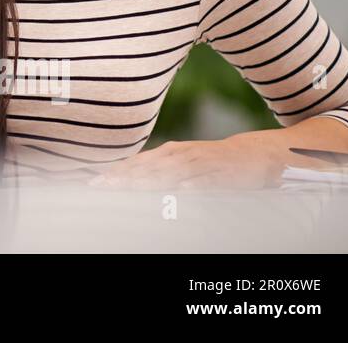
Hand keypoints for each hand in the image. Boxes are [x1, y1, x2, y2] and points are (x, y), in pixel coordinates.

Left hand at [86, 134, 289, 190]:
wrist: (253, 154)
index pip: (137, 164)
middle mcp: (180, 157)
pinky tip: (172, 195)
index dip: (115, 172)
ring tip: (125, 190)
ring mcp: (198, 166)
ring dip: (145, 182)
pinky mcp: (217, 177)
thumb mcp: (182, 160)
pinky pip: (198, 184)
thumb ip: (158, 169)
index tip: (94, 181)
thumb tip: (128, 177)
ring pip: (167, 175)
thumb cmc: (211, 159)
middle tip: (100, 186)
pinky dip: (184, 189)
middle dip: (122, 178)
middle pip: (146, 170)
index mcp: (170, 153)